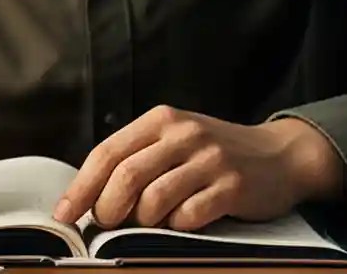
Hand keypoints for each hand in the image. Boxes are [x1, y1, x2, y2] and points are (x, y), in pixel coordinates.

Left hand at [53, 106, 345, 230]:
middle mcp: (184, 134)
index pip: (108, 152)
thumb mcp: (176, 141)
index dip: (81, 186)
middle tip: (105, 225)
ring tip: (150, 222)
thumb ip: (138, 159)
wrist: (281, 155)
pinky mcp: (233, 186)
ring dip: (143, 220)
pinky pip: (189, 215)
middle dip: (107, 208)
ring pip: (154, 198)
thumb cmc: (216, 155)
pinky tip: (183, 222)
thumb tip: (90, 197)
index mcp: (162, 119)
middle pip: (126, 175)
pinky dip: (177, 226)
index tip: (65, 213)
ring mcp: (210, 159)